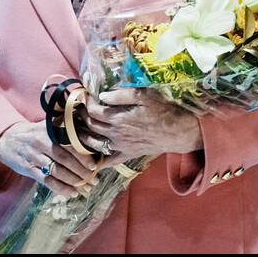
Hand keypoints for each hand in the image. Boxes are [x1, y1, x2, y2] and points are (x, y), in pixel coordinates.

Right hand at [0, 120, 102, 197]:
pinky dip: (60, 188)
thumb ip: (68, 127)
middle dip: (82, 171)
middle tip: (94, 179)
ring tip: (86, 188)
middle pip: (65, 159)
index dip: (83, 155)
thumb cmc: (35, 132)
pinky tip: (71, 193)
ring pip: (57, 171)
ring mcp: (34, 157)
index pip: (70, 143)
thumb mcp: (49, 125)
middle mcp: (42, 142)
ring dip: (73, 181)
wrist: (7, 139)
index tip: (94, 165)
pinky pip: (46, 181)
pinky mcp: (28, 169)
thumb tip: (91, 131)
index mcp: (51, 130)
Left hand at [84, 88, 204, 159]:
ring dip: (83, 136)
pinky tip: (92, 158)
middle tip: (80, 108)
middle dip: (82, 116)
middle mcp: (115, 133)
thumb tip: (102, 96)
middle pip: (91, 125)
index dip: (87, 102)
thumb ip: (122, 95)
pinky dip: (97, 161)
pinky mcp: (127, 154)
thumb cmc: (164, 110)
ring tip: (79, 127)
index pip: (93, 111)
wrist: (178, 132)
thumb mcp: (145, 95)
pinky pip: (108, 161)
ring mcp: (120, 146)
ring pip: (93, 143)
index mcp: (118, 118)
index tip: (85, 95)